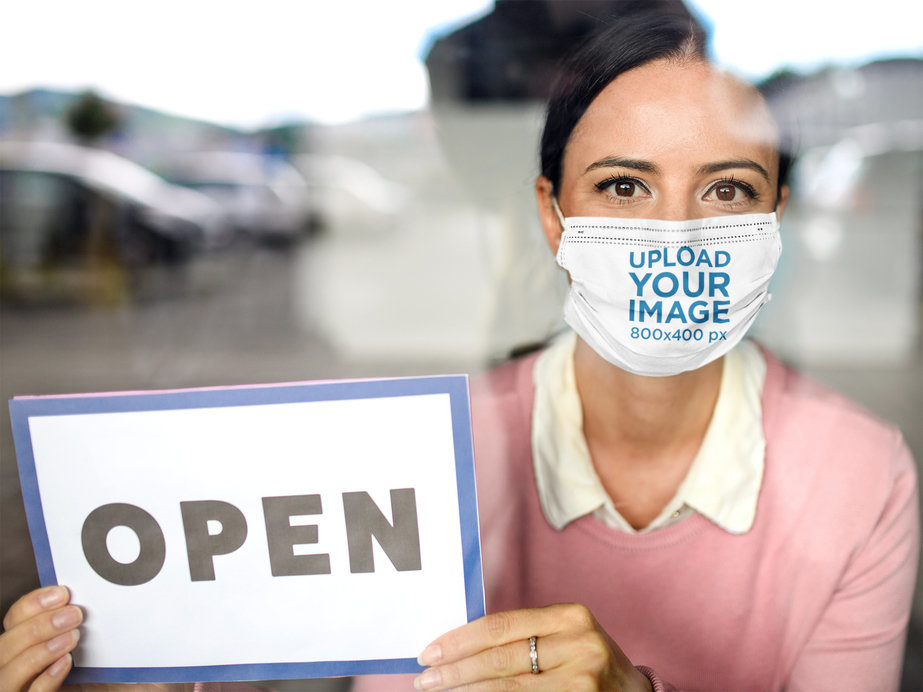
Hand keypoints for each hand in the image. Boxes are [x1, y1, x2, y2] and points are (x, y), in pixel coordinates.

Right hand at [0, 587, 184, 691]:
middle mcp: (27, 669)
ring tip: (72, 638)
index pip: (15, 621)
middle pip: (3, 648)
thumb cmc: (126, 671)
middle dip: (36, 627)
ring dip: (38, 652)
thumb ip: (99, 619)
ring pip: (7, 676)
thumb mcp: (112, 640)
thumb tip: (111, 583)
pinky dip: (45, 680)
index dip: (31, 605)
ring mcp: (30, 688)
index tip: (62, 592)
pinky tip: (65, 664)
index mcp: (38, 643)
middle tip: (74, 614)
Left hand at [414, 603, 652, 690]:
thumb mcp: (562, 636)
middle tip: (426, 679)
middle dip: (457, 671)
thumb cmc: (586, 661)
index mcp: (570, 616)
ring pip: (510, 690)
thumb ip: (523, 636)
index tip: (431, 652)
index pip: (501, 626)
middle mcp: (579, 644)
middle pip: (502, 659)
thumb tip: (459, 647)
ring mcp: (583, 680)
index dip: (461, 640)